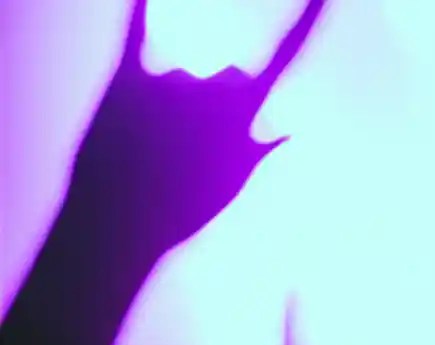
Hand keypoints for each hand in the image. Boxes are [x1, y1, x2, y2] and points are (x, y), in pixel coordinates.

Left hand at [68, 0, 326, 258]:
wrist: (118, 223)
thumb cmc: (184, 209)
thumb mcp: (233, 181)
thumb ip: (261, 147)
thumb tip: (294, 130)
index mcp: (248, 110)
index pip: (288, 53)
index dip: (308, 16)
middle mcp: (214, 83)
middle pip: (230, 74)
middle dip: (219, 101)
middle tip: (193, 146)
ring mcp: (169, 80)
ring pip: (183, 73)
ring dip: (173, 102)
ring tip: (151, 145)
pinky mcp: (125, 77)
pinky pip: (136, 28)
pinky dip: (142, 4)